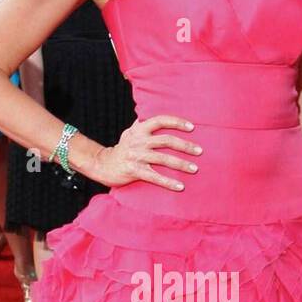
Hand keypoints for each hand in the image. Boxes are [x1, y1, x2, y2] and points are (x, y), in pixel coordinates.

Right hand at [85, 116, 201, 189]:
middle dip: (185, 146)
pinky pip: (155, 177)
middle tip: (199, 151)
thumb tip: (157, 115)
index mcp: (139, 129)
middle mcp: (138, 141)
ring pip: (163, 159)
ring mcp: (136, 156)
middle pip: (166, 141)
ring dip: (181, 164)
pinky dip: (169, 182)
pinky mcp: (134, 171)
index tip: (192, 127)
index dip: (176, 122)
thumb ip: (143, 125)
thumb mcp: (130, 133)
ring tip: (195, 169)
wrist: (102, 165)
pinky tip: (180, 187)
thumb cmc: (122, 149)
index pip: (160, 120)